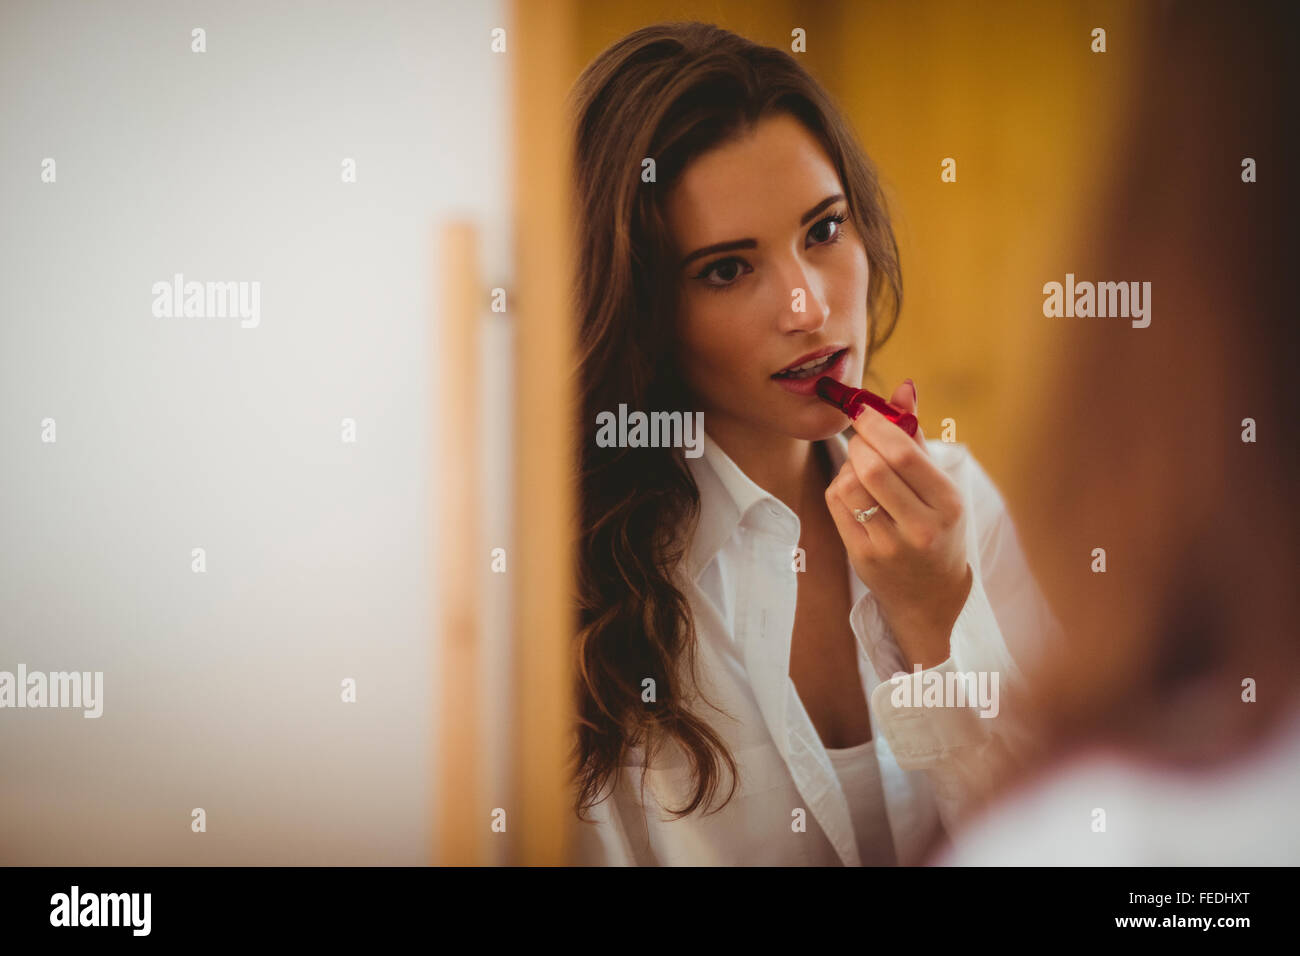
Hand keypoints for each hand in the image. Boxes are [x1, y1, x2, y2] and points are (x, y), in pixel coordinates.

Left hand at [823, 379, 971, 669]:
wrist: (930, 596)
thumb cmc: (936, 529)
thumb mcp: (939, 486)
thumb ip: (918, 437)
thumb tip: (903, 386)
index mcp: (948, 504)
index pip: (904, 455)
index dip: (876, 425)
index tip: (863, 410)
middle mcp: (922, 528)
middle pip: (873, 469)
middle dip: (859, 443)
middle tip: (860, 436)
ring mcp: (890, 546)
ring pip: (850, 486)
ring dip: (848, 465)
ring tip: (861, 466)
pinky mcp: (863, 557)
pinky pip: (837, 506)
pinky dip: (840, 487)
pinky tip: (853, 489)